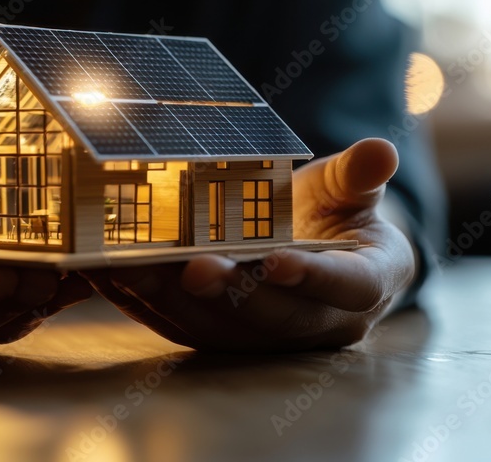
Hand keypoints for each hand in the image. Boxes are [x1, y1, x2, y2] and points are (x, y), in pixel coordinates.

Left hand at [78, 138, 415, 351]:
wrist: (315, 253)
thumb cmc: (335, 217)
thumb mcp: (351, 191)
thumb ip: (359, 176)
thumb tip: (380, 152)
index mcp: (362, 287)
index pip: (346, 288)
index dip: (313, 278)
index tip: (278, 261)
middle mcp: (315, 325)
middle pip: (273, 317)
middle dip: (231, 294)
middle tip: (195, 267)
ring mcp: (264, 338)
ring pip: (217, 327)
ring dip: (173, 300)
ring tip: (136, 267)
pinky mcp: (218, 337)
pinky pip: (178, 324)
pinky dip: (142, 301)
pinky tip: (109, 274)